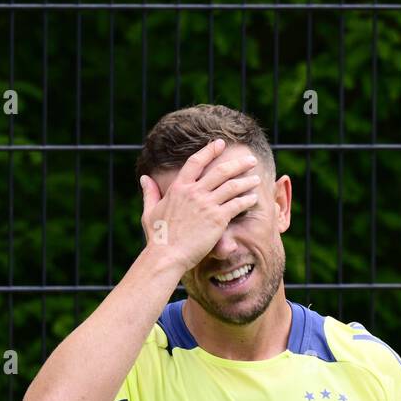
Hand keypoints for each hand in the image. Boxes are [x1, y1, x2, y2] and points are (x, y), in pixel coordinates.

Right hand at [139, 139, 261, 272]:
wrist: (166, 256)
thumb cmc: (157, 238)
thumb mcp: (150, 212)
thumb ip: (150, 193)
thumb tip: (144, 178)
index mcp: (178, 188)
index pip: (196, 162)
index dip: (209, 150)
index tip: (220, 144)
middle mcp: (194, 192)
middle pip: (220, 171)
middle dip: (238, 163)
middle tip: (250, 160)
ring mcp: (207, 204)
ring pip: (232, 186)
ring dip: (246, 181)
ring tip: (256, 178)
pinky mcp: (217, 219)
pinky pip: (236, 205)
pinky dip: (246, 200)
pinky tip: (253, 198)